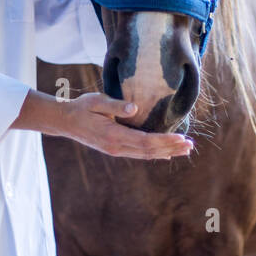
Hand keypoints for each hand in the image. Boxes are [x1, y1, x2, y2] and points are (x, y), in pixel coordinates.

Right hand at [61, 92, 193, 159]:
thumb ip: (115, 105)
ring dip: (166, 152)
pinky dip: (154, 153)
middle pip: (149, 151)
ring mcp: (115, 150)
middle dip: (171, 148)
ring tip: (184, 150)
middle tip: (190, 145)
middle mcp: (116, 147)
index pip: (145, 141)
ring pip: (145, 154)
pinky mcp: (115, 149)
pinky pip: (138, 153)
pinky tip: (166, 154)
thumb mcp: (96, 101)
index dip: (165, 141)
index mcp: (113, 135)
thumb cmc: (81, 107)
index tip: (182, 138)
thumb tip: (134, 108)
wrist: (65, 121)